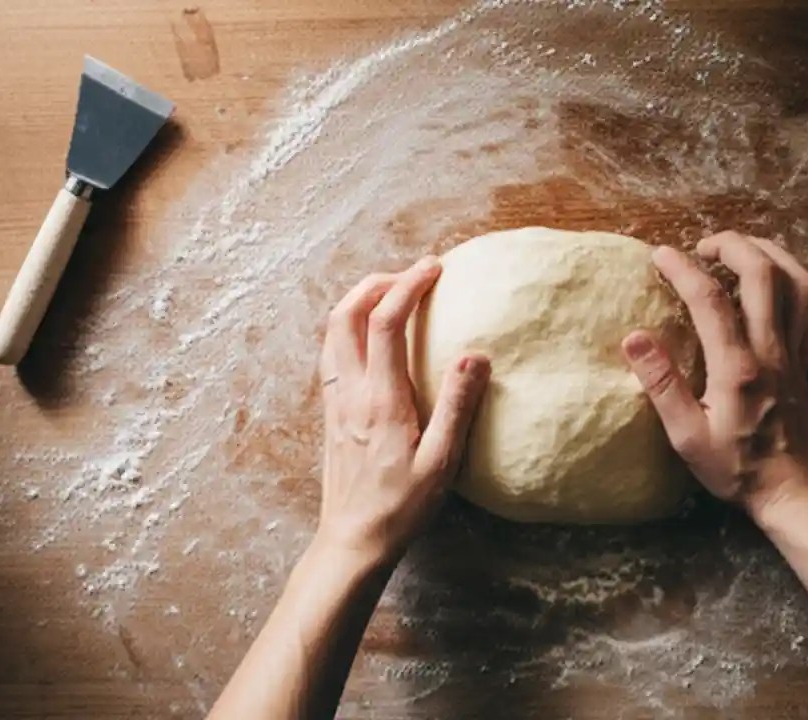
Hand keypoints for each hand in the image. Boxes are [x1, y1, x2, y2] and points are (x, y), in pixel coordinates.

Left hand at [316, 257, 489, 561]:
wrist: (353, 540)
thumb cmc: (402, 508)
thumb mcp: (442, 462)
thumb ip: (458, 406)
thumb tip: (476, 355)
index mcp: (381, 399)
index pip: (388, 323)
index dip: (409, 286)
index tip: (434, 268)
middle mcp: (351, 393)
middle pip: (346, 314)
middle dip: (375, 283)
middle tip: (408, 275)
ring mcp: (336, 402)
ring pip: (332, 332)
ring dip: (357, 302)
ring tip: (388, 295)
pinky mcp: (331, 414)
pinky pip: (332, 355)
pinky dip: (349, 329)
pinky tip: (371, 339)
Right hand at [622, 231, 807, 530]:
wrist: (796, 491)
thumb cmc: (738, 469)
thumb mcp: (687, 437)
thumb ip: (662, 385)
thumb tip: (634, 339)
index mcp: (738, 368)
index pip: (710, 300)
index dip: (683, 269)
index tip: (659, 256)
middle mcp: (771, 351)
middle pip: (763, 273)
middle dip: (731, 245)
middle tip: (701, 247)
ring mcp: (794, 352)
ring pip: (797, 281)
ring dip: (767, 253)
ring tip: (737, 251)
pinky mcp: (805, 359)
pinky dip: (790, 278)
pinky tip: (768, 282)